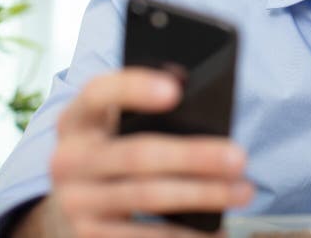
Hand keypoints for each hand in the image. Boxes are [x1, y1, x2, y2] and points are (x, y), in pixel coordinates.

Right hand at [43, 68, 251, 237]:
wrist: (73, 203)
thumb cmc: (115, 147)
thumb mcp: (117, 123)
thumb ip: (146, 107)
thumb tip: (193, 87)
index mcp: (77, 118)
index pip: (98, 93)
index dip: (134, 88)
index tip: (177, 90)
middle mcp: (68, 159)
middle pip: (137, 154)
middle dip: (194, 156)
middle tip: (239, 157)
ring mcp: (75, 201)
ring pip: (147, 196)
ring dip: (202, 195)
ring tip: (242, 191)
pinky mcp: (88, 235)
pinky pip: (142, 237)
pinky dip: (183, 235)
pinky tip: (217, 231)